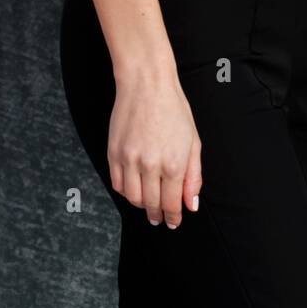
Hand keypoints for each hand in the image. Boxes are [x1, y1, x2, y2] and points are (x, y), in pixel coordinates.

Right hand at [108, 67, 201, 227]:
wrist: (146, 84)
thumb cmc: (174, 109)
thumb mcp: (193, 141)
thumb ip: (193, 176)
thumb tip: (192, 205)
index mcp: (174, 163)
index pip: (172, 204)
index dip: (173, 217)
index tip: (173, 222)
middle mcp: (150, 165)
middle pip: (151, 204)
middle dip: (158, 215)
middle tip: (160, 218)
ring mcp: (129, 160)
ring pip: (132, 198)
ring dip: (141, 205)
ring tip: (148, 204)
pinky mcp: (113, 153)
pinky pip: (117, 184)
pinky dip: (126, 191)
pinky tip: (134, 188)